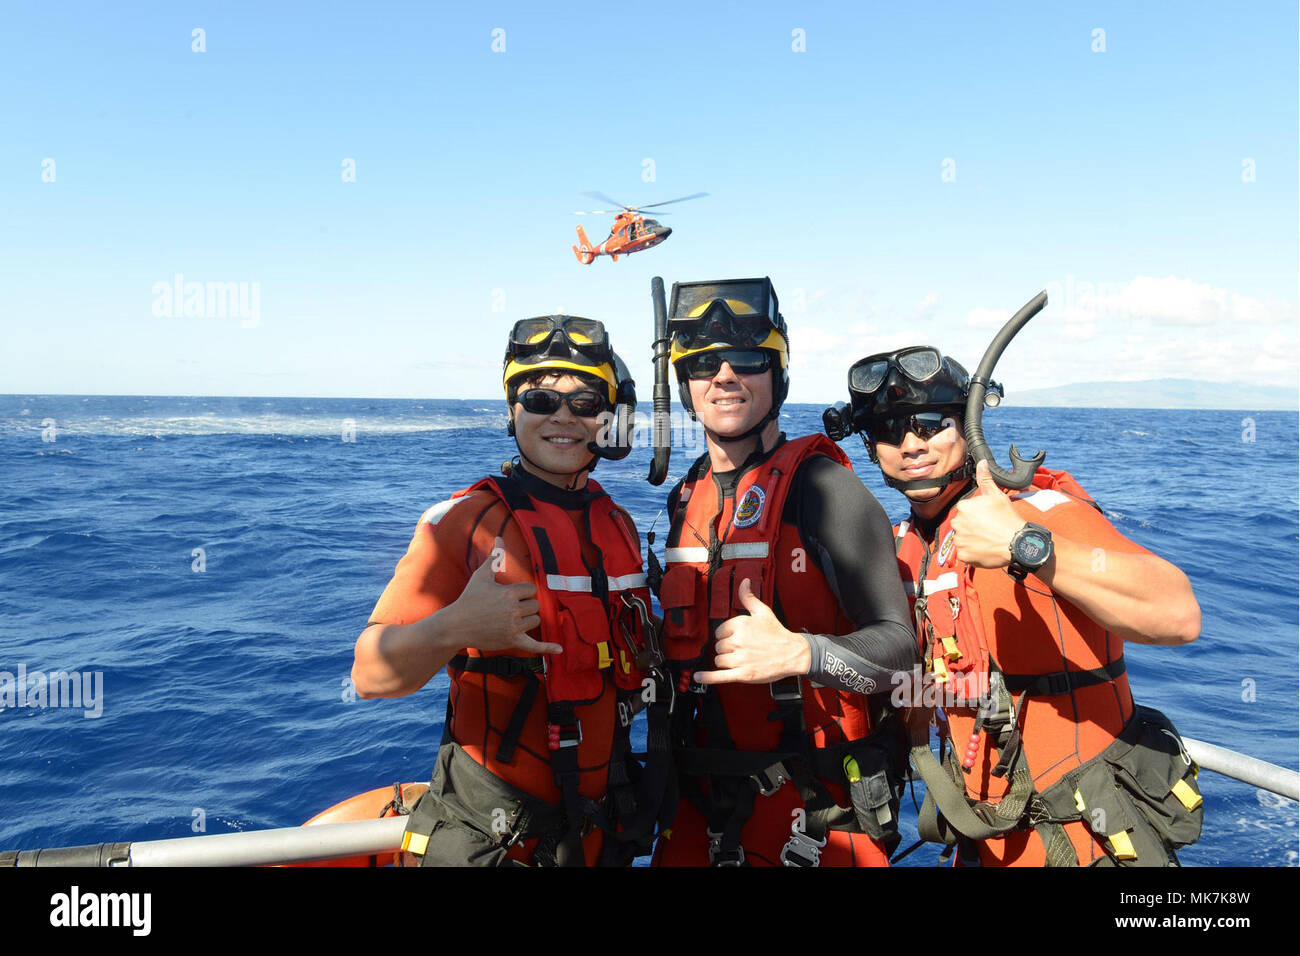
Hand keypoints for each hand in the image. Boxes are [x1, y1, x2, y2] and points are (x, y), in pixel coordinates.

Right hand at [450, 558, 560, 655]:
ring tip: (510, 618)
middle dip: (525, 605)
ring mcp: (514, 627)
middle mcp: (514, 610)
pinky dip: (547, 648)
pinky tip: (559, 650)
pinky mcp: (512, 641)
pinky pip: (535, 645)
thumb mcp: (482, 576)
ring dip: (528, 619)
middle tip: (507, 608)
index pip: (532, 590)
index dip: (523, 592)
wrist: (456, 625)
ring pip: (535, 620)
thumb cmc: (469, 598)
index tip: (509, 595)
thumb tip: (500, 538)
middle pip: (535, 605)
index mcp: (509, 593)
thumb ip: (495, 557)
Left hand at [693, 578, 810, 684]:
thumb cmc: (778, 634)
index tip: (735, 638)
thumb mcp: (763, 611)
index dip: (726, 636)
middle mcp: (738, 641)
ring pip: (719, 660)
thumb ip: (749, 597)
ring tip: (739, 660)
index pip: (719, 632)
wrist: (793, 653)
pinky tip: (698, 676)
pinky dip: (707, 677)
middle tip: (741, 650)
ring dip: (726, 661)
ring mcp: (740, 659)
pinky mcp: (743, 674)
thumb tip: (744, 582)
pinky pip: (719, 676)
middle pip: (718, 647)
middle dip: (727, 649)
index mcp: (740, 624)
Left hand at [950, 460, 1027, 568]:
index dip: (977, 515)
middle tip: (988, 530)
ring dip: (972, 540)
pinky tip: (985, 549)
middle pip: (962, 525)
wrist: (1017, 543)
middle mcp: (957, 522)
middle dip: (972, 527)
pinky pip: (965, 554)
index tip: (988, 519)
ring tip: (988, 540)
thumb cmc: (1008, 519)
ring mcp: (959, 540)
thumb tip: (982, 462)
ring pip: (963, 539)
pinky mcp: (963, 555)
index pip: (965, 511)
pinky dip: (973, 553)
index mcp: (963, 507)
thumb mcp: (997, 496)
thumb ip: (986, 479)